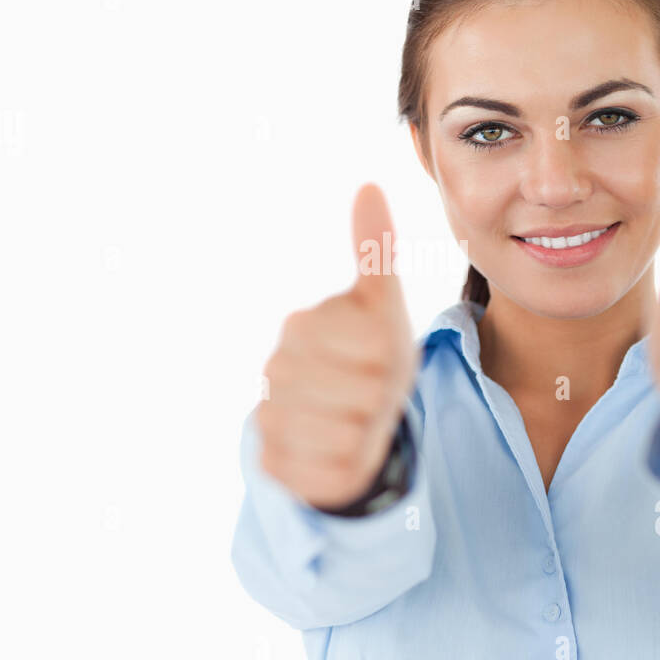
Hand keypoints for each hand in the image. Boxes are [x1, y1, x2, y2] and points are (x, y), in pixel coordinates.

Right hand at [257, 184, 418, 509]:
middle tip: (369, 395)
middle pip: (365, 395)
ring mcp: (268, 416)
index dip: (391, 362)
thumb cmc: (370, 361)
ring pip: (346, 437)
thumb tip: (368, 185)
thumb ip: (375, 251)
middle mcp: (276, 368)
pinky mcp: (272, 464)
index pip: (374, 348)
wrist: (348, 425)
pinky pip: (328, 474)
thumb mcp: (383, 308)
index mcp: (302, 325)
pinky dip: (345, 469)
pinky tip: (336, 452)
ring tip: (355, 421)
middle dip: (381, 401)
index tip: (378, 361)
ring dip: (365, 436)